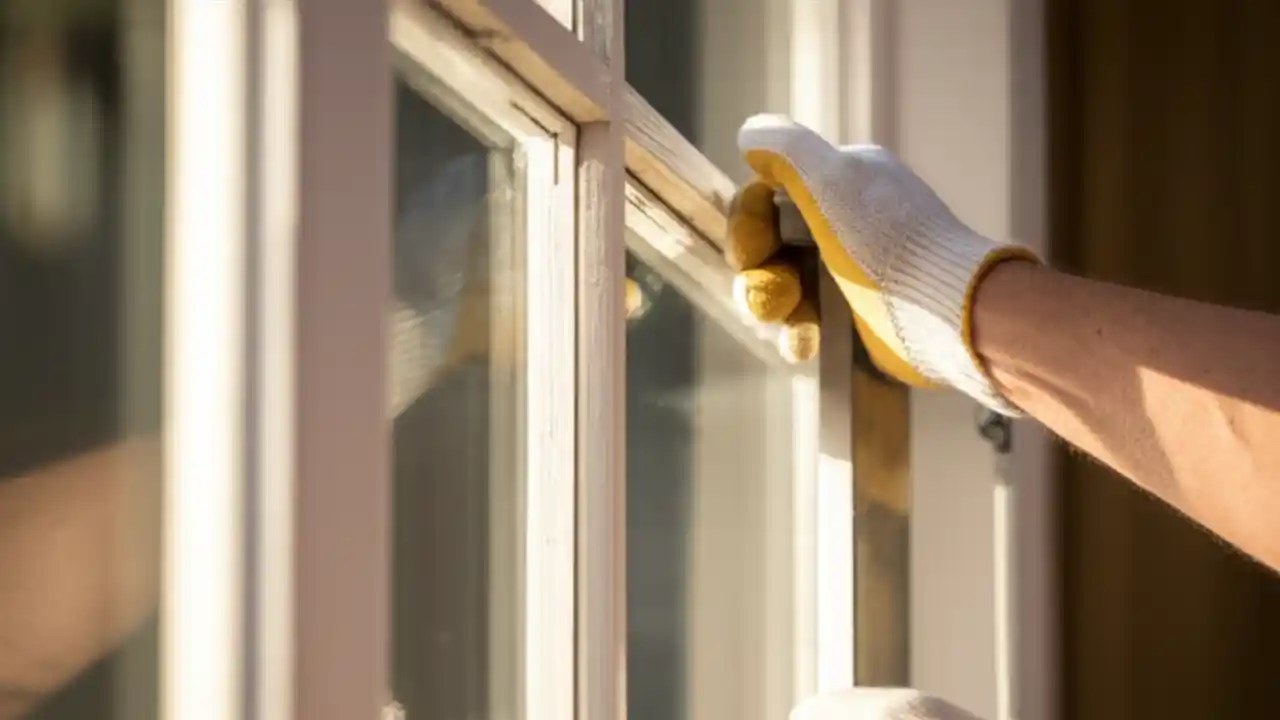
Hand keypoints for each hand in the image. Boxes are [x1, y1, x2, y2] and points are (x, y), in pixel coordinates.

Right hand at [726, 115, 1036, 413]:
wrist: (945, 308)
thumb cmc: (885, 239)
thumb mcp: (832, 176)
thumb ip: (786, 149)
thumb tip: (749, 136)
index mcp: (840, 181)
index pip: (767, 198)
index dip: (747, 226)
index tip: (750, 250)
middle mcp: (844, 222)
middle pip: (769, 247)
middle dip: (758, 276)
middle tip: (770, 301)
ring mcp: (850, 272)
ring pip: (781, 288)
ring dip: (773, 309)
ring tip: (789, 329)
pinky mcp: (858, 317)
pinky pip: (807, 322)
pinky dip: (799, 335)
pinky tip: (806, 346)